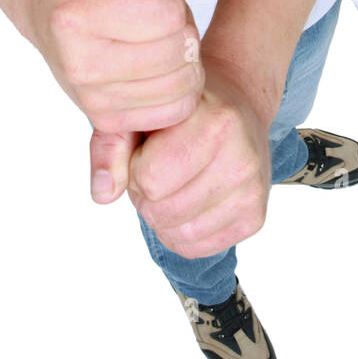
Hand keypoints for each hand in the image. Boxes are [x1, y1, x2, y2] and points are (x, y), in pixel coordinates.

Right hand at [27, 0, 211, 202]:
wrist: (48, 6)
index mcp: (75, 10)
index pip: (165, 10)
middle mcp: (77, 61)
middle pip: (178, 48)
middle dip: (179, 24)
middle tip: (153, 11)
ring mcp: (90, 98)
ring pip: (183, 82)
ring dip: (182, 55)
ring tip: (153, 36)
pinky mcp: (107, 121)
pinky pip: (177, 110)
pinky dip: (179, 86)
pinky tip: (157, 64)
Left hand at [125, 62, 271, 258]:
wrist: (237, 110)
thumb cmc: (183, 112)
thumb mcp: (141, 111)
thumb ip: (110, 145)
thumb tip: (102, 194)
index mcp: (217, 122)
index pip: (150, 178)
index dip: (136, 167)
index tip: (148, 149)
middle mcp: (243, 158)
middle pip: (161, 210)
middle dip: (146, 194)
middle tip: (160, 167)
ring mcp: (253, 191)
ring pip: (178, 234)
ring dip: (161, 215)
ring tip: (174, 182)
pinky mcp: (255, 218)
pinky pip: (196, 248)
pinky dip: (180, 232)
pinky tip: (189, 200)